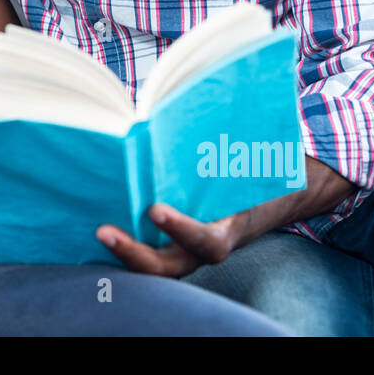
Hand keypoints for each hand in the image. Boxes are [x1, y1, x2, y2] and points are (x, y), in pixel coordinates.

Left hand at [97, 157, 355, 275]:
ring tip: (96, 230)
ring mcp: (186, 250)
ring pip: (153, 266)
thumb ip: (225, 147)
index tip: (156, 210)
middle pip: (168, 267)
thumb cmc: (258, 168)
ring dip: (122, 251)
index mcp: (230, 229)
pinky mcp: (172, 244)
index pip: (206, 241)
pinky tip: (94, 222)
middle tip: (104, 231)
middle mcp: (204, 247)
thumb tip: (198, 106)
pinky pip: (147, 251)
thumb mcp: (249, 159)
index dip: (183, 229)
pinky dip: (124, 243)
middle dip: (134, 253)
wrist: (279, 192)